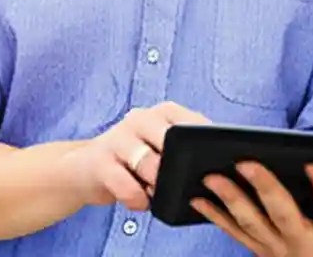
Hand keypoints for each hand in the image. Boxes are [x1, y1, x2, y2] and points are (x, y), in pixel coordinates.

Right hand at [60, 101, 209, 211]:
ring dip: (159, 186)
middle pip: (173, 141)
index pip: (197, 124)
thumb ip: (189, 151)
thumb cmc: (135, 162)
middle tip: (183, 185)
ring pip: (150, 164)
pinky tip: (140, 200)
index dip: (208, 149)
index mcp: (164, 112)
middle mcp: (142, 118)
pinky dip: (138, 200)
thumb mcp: (162, 148)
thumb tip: (227, 171)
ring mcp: (119, 137)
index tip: (215, 170)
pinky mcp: (100, 162)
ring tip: (157, 192)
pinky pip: (127, 187)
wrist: (85, 169)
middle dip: (181, 169)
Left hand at [191, 162, 312, 256]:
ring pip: (254, 224)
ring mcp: (284, 253)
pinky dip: (217, 217)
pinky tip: (198, 198)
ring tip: (211, 175)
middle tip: (245, 161)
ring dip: (230, 199)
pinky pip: (238, 236)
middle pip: (283, 215)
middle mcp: (310, 248)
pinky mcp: (267, 255)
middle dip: (263, 187)